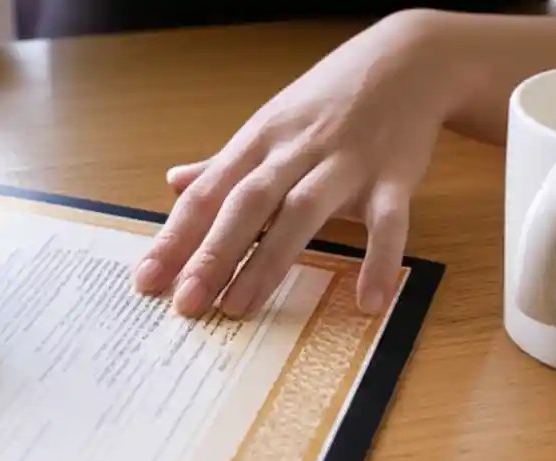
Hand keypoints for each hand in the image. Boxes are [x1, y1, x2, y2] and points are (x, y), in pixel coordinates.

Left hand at [135, 10, 460, 317]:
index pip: (206, 196)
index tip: (146, 281)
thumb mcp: (270, 125)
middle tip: (186, 303)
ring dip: (269, 261)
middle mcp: (294, 150)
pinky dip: (379, 260)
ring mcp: (345, 162)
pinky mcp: (394, 174)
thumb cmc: (328, 100)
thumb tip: (174, 183)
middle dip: (212, 254)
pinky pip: (388, 221)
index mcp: (257, 142)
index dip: (174, 239)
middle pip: (245, 204)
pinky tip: (367, 302)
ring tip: (240, 308)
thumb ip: (224, 163)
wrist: (409, 57)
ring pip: (302, 212)